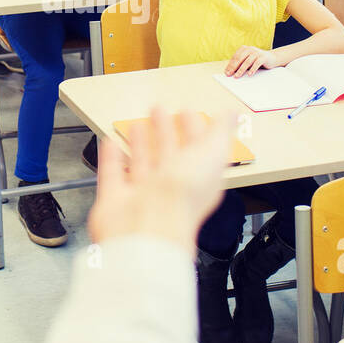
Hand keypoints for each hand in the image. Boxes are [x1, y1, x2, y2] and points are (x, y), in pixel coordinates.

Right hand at [87, 108, 239, 253]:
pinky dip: (112, 158)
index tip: (188, 112)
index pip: (199, 151)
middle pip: (169, 156)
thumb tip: (231, 116)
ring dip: (141, 144)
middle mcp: (172, 190)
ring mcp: (143, 196)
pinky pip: (114, 175)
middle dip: (165, 132)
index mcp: (198, 180)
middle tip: (160, 111)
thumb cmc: (181, 198)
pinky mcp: (116, 200)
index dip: (194, 130)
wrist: (146, 230)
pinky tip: (112, 143)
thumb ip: (220, 133)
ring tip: (139, 124)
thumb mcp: (212, 155)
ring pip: (143, 165)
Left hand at [224, 46, 278, 76]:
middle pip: (239, 59)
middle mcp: (250, 49)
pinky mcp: (263, 57)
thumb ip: (240, 64)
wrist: (273, 58)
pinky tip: (249, 74)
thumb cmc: (257, 60)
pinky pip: (256, 63)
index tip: (226, 72)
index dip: (229, 65)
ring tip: (237, 76)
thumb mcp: (248, 61)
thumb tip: (229, 71)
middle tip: (229, 74)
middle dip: (233, 67)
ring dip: (241, 70)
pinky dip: (252, 69)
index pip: (235, 57)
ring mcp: (257, 52)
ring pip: (247, 62)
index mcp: (244, 49)